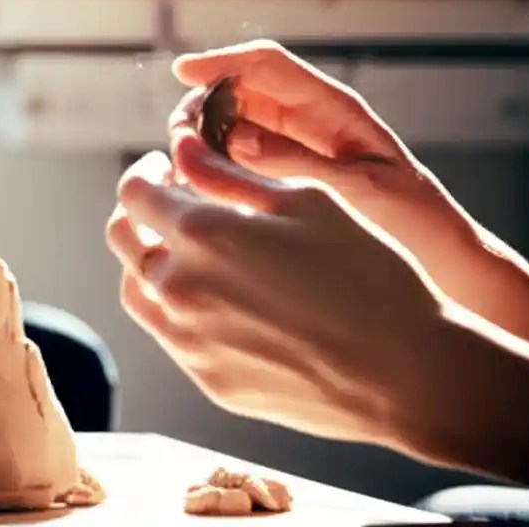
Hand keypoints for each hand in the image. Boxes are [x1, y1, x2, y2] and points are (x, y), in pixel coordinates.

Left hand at [107, 143, 449, 447]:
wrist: (405, 372)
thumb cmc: (367, 274)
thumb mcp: (305, 200)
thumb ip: (229, 174)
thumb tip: (183, 149)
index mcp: (203, 235)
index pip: (135, 194)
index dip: (145, 173)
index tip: (165, 169)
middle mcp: (182, 289)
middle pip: (122, 240)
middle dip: (141, 212)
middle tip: (175, 202)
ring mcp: (190, 342)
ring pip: (136, 290)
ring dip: (150, 260)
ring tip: (192, 250)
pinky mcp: (207, 379)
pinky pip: (169, 333)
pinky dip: (175, 305)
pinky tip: (218, 295)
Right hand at [172, 41, 475, 272]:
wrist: (437, 248)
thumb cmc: (408, 215)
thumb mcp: (354, 188)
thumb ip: (294, 162)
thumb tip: (233, 140)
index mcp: (334, 107)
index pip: (269, 64)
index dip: (222, 61)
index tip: (182, 72)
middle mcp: (313, 117)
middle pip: (244, 90)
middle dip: (204, 104)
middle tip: (179, 139)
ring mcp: (300, 143)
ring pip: (238, 122)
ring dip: (207, 134)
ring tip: (185, 165)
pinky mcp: (292, 171)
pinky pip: (244, 154)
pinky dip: (219, 161)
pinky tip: (204, 183)